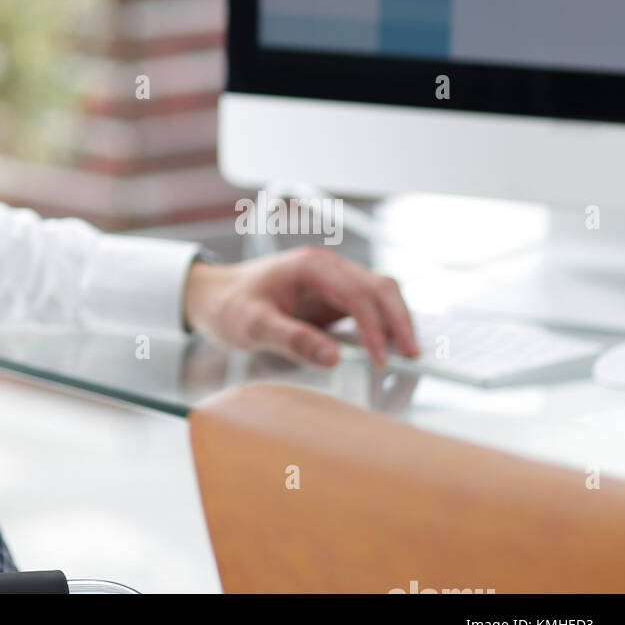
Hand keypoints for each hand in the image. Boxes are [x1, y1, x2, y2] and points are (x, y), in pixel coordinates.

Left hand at [183, 246, 419, 368]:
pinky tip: (389, 346)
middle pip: (379, 287)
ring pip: (380, 293)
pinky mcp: (333, 297)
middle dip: (399, 320)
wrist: (213, 296)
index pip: (356, 293)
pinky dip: (385, 323)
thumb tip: (332, 357)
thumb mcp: (252, 325)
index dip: (374, 326)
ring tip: (407, 354)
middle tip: (411, 356)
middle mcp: (326, 267)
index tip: (379, 359)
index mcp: (309, 266)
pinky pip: (369, 306)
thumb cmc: (229, 304)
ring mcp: (332, 280)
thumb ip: (291, 339)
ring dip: (397, 320)